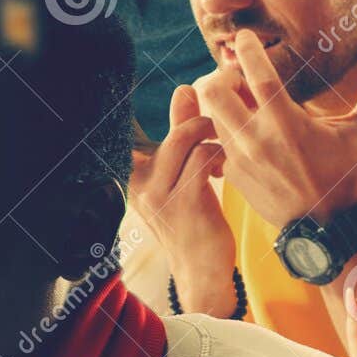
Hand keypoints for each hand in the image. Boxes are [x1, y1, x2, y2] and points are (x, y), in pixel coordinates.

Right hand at [129, 86, 237, 313]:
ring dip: (215, 140)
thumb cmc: (192, 219)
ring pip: (186, 140)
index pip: (138, 132)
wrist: (199, 269)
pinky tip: (223, 170)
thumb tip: (184, 88)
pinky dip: (220, 157)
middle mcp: (140, 185)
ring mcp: (160, 194)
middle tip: (221, 131)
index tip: (188, 97)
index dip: (169, 114)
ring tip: (222, 152)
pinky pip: (203, 157)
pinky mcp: (185, 201)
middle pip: (174, 132)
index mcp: (133, 176)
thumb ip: (180, 132)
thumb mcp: (179, 174)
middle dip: (205, 124)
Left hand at [195, 30, 356, 226]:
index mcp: (288, 124)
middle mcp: (257, 139)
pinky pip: (212, 140)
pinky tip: (236, 124)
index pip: (258, 77)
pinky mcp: (230, 173)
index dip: (248, 51)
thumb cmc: (346, 173)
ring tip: (236, 98)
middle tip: (235, 76)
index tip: (243, 36)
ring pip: (208, 116)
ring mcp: (239, 158)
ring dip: (217, 101)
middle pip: (215, 93)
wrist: (323, 224)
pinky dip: (217, 127)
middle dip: (220, 76)